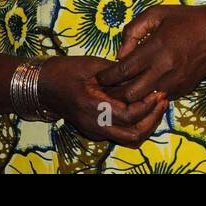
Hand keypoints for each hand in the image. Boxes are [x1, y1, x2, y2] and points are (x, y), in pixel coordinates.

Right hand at [38, 55, 168, 146]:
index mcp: (93, 107)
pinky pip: (120, 135)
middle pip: (133, 134)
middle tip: (162, 100)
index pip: (129, 116)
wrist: (42, 85)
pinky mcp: (95, 131)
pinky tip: (142, 109)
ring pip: (129, 139)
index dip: (147, 106)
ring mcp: (94, 130)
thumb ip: (118, 74)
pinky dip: (135, 125)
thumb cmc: (65, 70)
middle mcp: (95, 124)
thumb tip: (142, 75)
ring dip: (146, 125)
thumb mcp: (93, 65)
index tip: (158, 91)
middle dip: (152, 119)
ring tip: (156, 107)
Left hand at [93, 3, 205, 103]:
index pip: (123, 71)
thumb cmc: (185, 19)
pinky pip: (159, 97)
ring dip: (132, 96)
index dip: (106, 77)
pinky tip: (145, 84)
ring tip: (123, 87)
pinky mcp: (183, 90)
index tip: (98, 77)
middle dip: (115, 92)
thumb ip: (133, 31)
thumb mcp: (156, 13)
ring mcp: (175, 82)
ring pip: (144, 100)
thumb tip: (119, 54)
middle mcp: (165, 69)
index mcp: (156, 48)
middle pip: (131, 94)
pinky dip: (149, 94)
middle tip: (108, 87)